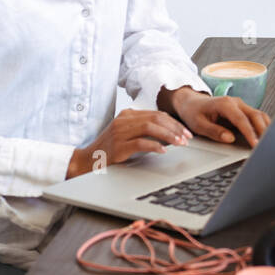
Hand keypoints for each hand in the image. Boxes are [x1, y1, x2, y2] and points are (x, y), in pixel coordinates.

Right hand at [68, 108, 191, 177]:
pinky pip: (140, 143)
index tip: (186, 132)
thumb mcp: (127, 134)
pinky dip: (154, 146)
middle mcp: (124, 120)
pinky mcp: (118, 146)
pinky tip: (163, 151)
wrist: (86, 160)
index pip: (157, 114)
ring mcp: (120, 132)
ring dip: (169, 135)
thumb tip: (171, 132)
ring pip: (150, 128)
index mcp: (128, 114)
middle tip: (187, 138)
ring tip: (180, 143)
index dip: (174, 122)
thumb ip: (144, 129)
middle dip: (175, 128)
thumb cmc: (110, 149)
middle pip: (156, 119)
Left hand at [169, 87, 268, 146]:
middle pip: (255, 115)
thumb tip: (230, 138)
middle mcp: (235, 102)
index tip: (255, 144)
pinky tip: (265, 136)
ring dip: (266, 128)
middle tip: (267, 146)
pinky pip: (256, 117)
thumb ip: (214, 131)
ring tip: (269, 143)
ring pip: (259, 115)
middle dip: (263, 131)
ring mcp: (241, 105)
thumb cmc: (193, 112)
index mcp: (224, 104)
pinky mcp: (243, 110)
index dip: (250, 133)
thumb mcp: (199, 124)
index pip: (242, 120)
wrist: (191, 102)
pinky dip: (263, 126)